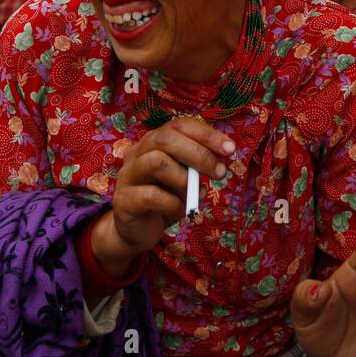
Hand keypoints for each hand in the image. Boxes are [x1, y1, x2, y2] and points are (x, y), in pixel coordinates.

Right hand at [100, 116, 235, 266]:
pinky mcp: (124, 200)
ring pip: (156, 162)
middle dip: (199, 154)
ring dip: (184, 179)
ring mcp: (128, 175)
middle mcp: (137, 152)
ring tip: (195, 193)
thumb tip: (221, 161)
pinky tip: (181, 209)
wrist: (136, 231)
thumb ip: (197, 167)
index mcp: (154, 141)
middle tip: (220, 173)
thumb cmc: (164, 199)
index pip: (180, 126)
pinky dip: (173, 202)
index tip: (230, 149)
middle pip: (166, 139)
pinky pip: (151, 195)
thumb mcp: (185, 179)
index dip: (207, 134)